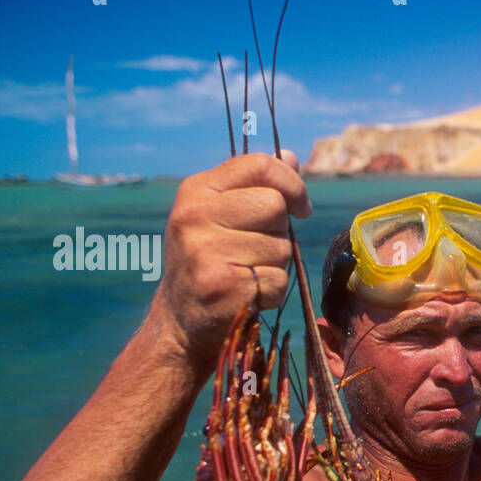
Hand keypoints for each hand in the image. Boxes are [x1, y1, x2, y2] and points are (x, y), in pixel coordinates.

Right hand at [150, 150, 311, 369]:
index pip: (260, 165)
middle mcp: (194, 216)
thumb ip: (254, 186)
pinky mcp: (224, 286)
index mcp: (196, 190)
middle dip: (279, 231)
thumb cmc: (210, 262)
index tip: (301, 207)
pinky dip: (272, 293)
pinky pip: (279, 281)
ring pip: (282, 248)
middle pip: (275, 206)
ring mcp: (206, 251)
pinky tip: (246, 295)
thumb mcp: (220, 216)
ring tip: (244, 273)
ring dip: (275, 265)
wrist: (180, 323)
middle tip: (254, 250)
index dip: (292, 183)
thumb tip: (293, 158)